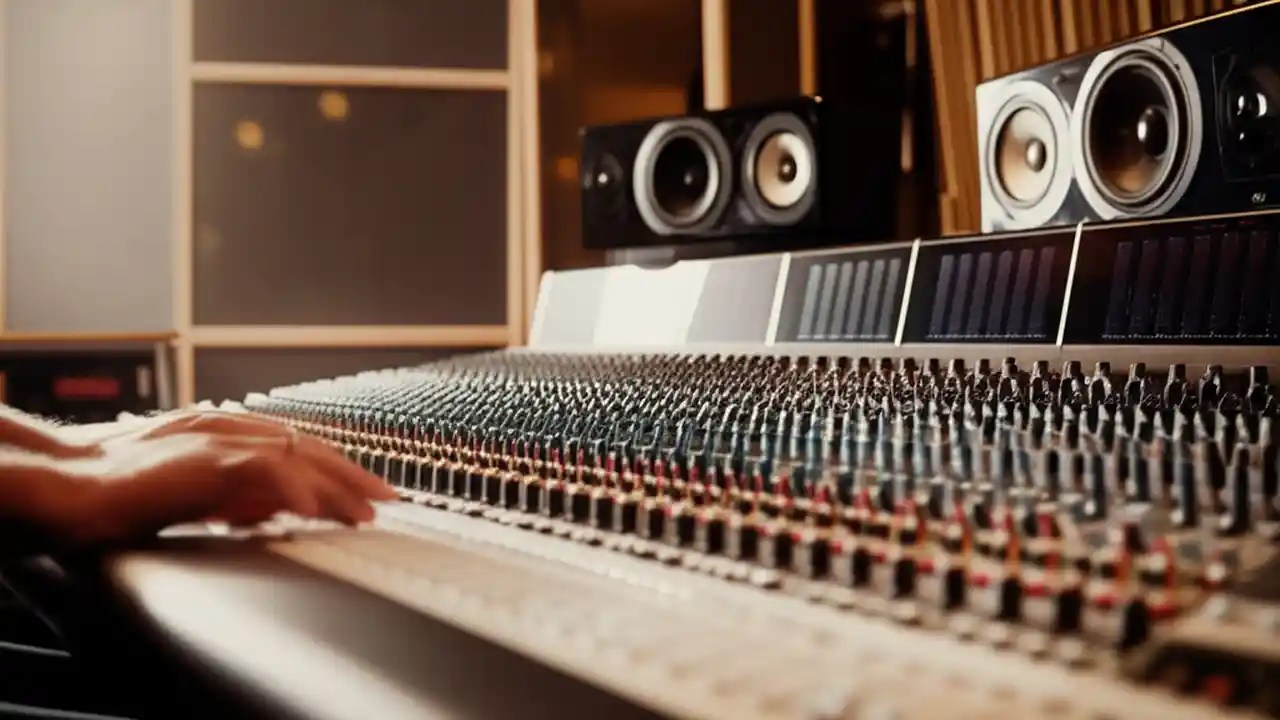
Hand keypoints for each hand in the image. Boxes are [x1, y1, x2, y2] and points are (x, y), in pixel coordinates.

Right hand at [52, 430, 396, 545]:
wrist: (71, 486)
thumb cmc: (122, 491)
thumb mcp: (196, 493)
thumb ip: (238, 495)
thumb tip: (280, 511)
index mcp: (225, 433)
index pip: (296, 447)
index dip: (336, 468)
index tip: (368, 492)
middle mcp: (226, 429)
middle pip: (306, 446)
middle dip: (351, 474)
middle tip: (387, 499)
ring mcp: (215, 440)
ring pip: (292, 456)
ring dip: (333, 484)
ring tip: (364, 510)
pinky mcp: (199, 460)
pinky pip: (257, 471)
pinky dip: (290, 488)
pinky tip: (314, 508)